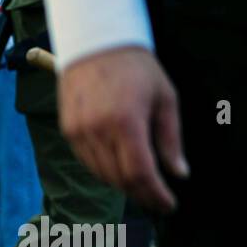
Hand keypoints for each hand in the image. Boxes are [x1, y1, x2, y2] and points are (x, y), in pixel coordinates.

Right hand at [58, 47, 186, 213]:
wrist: (96, 43)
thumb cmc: (136, 67)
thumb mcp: (165, 98)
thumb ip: (170, 139)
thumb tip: (178, 173)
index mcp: (127, 122)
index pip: (140, 173)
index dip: (155, 194)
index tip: (168, 204)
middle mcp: (98, 131)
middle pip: (119, 179)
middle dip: (141, 194)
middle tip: (158, 198)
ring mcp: (79, 132)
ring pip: (102, 174)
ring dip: (123, 184)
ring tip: (141, 184)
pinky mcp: (68, 131)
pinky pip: (88, 162)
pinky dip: (105, 170)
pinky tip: (119, 167)